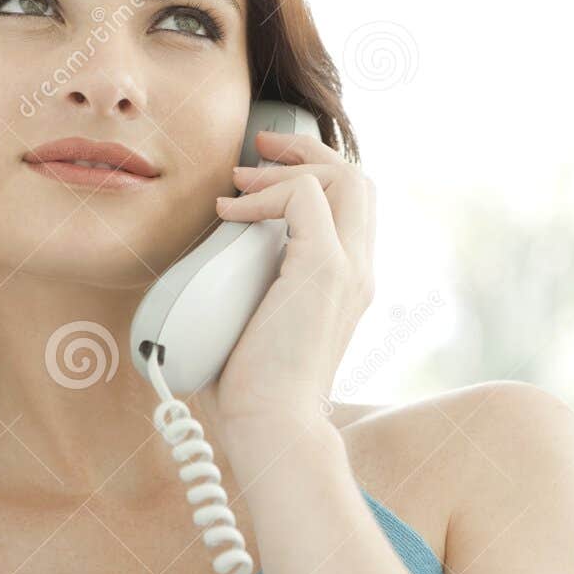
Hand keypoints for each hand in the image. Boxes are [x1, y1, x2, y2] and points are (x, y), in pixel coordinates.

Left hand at [212, 129, 376, 430]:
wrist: (271, 425)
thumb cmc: (252, 386)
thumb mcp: (257, 319)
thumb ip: (255, 283)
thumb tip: (214, 255)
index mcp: (349, 281)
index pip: (354, 203)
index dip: (314, 172)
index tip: (262, 170)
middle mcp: (359, 270)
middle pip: (357, 178)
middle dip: (307, 149)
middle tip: (260, 147)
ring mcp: (348, 268)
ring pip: (344, 176)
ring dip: (290, 163)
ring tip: (243, 176)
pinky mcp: (324, 269)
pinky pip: (304, 197)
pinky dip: (263, 193)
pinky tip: (228, 213)